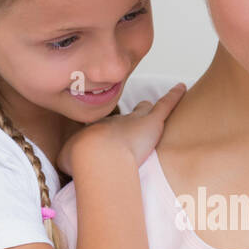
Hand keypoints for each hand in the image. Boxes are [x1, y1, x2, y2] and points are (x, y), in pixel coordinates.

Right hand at [58, 83, 185, 175]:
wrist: (96, 155)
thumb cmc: (81, 160)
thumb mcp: (67, 159)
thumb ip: (69, 158)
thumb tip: (68, 161)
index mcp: (95, 130)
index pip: (102, 127)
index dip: (106, 132)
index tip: (105, 135)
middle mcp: (114, 121)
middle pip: (123, 116)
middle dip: (127, 117)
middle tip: (132, 115)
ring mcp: (134, 120)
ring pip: (144, 110)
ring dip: (149, 108)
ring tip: (157, 104)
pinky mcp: (153, 122)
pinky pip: (166, 105)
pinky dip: (174, 96)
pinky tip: (182, 87)